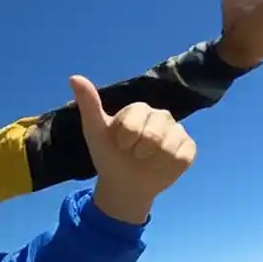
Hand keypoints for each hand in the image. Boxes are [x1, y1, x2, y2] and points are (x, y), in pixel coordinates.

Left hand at [70, 75, 195, 223]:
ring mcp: (176, 131)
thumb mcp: (95, 132)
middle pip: (154, 134)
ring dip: (153, 161)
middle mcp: (160, 116)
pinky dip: (168, 167)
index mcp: (138, 109)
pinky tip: (160, 167)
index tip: (119, 145)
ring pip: (169, 147)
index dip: (125, 138)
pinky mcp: (188, 149)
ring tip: (146, 162)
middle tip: (133, 155)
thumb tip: (74, 77)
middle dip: (139, 151)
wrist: (124, 183)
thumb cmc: (109, 155)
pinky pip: (182, 157)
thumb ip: (88, 104)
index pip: (134, 121)